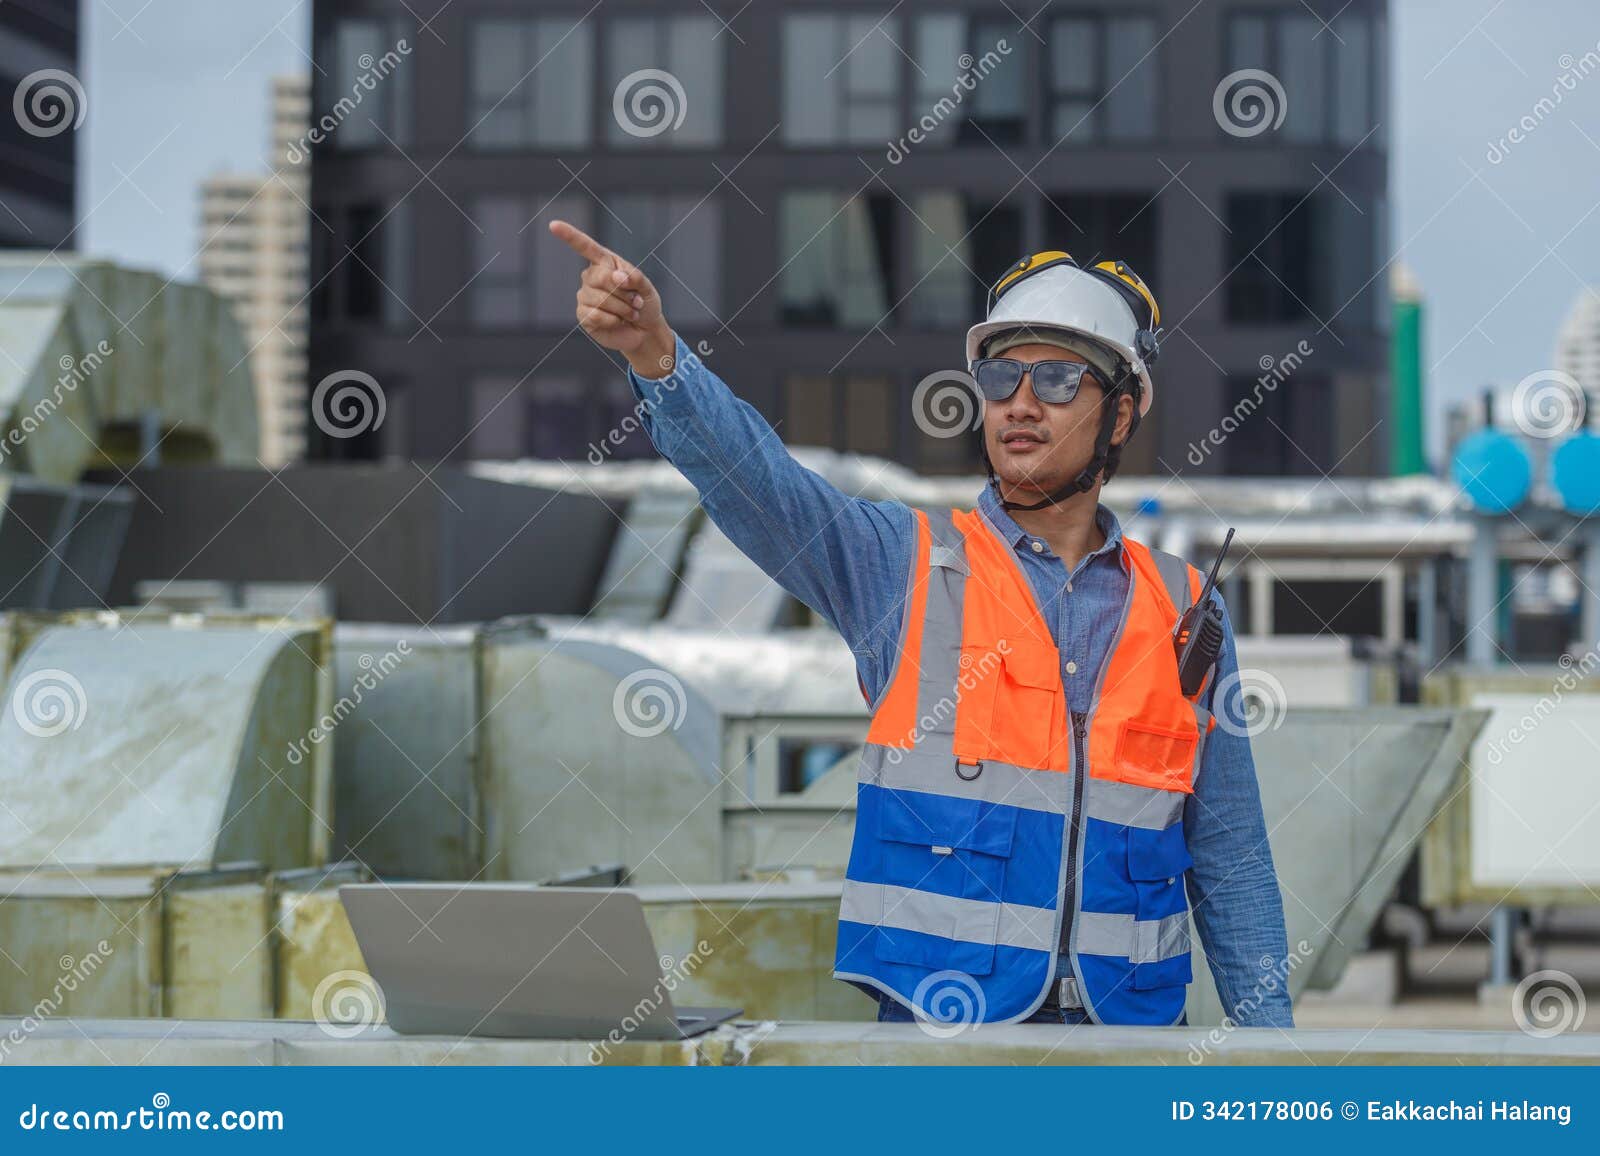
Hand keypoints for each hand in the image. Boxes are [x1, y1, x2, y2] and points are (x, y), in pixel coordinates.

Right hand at [549, 219, 676, 376]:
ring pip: (601, 300)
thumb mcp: (647, 287)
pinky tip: (618, 322)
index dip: (569, 236)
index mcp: (604, 262)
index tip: (553, 225)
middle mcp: (590, 277)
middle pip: (600, 277)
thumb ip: (635, 278)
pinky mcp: (583, 315)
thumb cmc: (644, 304)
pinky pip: (596, 316)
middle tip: (636, 301)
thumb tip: (617, 276)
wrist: (644, 330)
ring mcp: (584, 296)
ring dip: (623, 308)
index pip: (584, 246)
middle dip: (624, 292)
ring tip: (630, 313)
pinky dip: (614, 320)